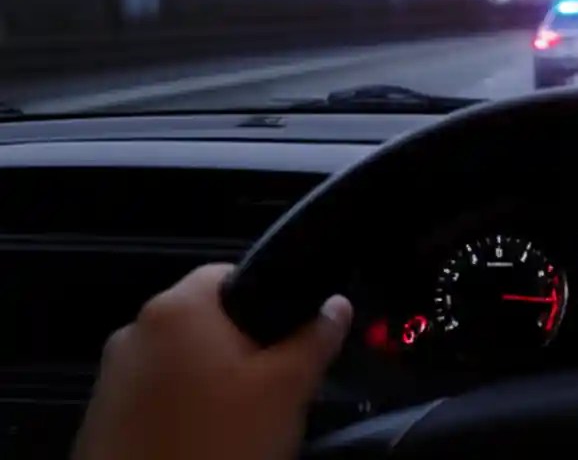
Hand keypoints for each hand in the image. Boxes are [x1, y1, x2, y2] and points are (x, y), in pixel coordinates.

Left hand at [73, 264, 352, 459]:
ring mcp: (112, 374)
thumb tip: (337, 304)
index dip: (266, 300)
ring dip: (210, 380)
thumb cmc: (221, 440)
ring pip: (181, 360)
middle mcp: (135, 330)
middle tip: (271, 386)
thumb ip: (315, 338)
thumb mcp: (286, 389)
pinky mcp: (103, 414)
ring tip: (238, 421)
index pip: (229, 273)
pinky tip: (203, 440)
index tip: (288, 338)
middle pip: (205, 320)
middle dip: (240, 347)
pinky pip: (155, 394)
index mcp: (177, 308)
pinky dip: (181, 408)